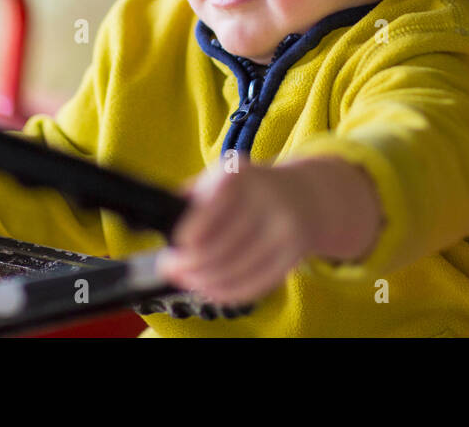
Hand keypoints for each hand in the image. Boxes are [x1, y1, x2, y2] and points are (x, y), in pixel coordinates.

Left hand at [156, 154, 317, 303]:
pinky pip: (255, 284)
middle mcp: (267, 200)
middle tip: (171, 270)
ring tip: (188, 280)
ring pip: (235, 270)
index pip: (209, 211)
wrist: (304, 195)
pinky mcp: (293, 255)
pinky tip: (212, 289)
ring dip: (204, 282)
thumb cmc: (249, 189)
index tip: (173, 248)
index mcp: (241, 175)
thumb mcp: (222, 178)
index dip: (187, 236)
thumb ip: (193, 196)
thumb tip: (163, 222)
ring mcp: (284, 229)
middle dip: (188, 266)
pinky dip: (228, 292)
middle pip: (220, 248)